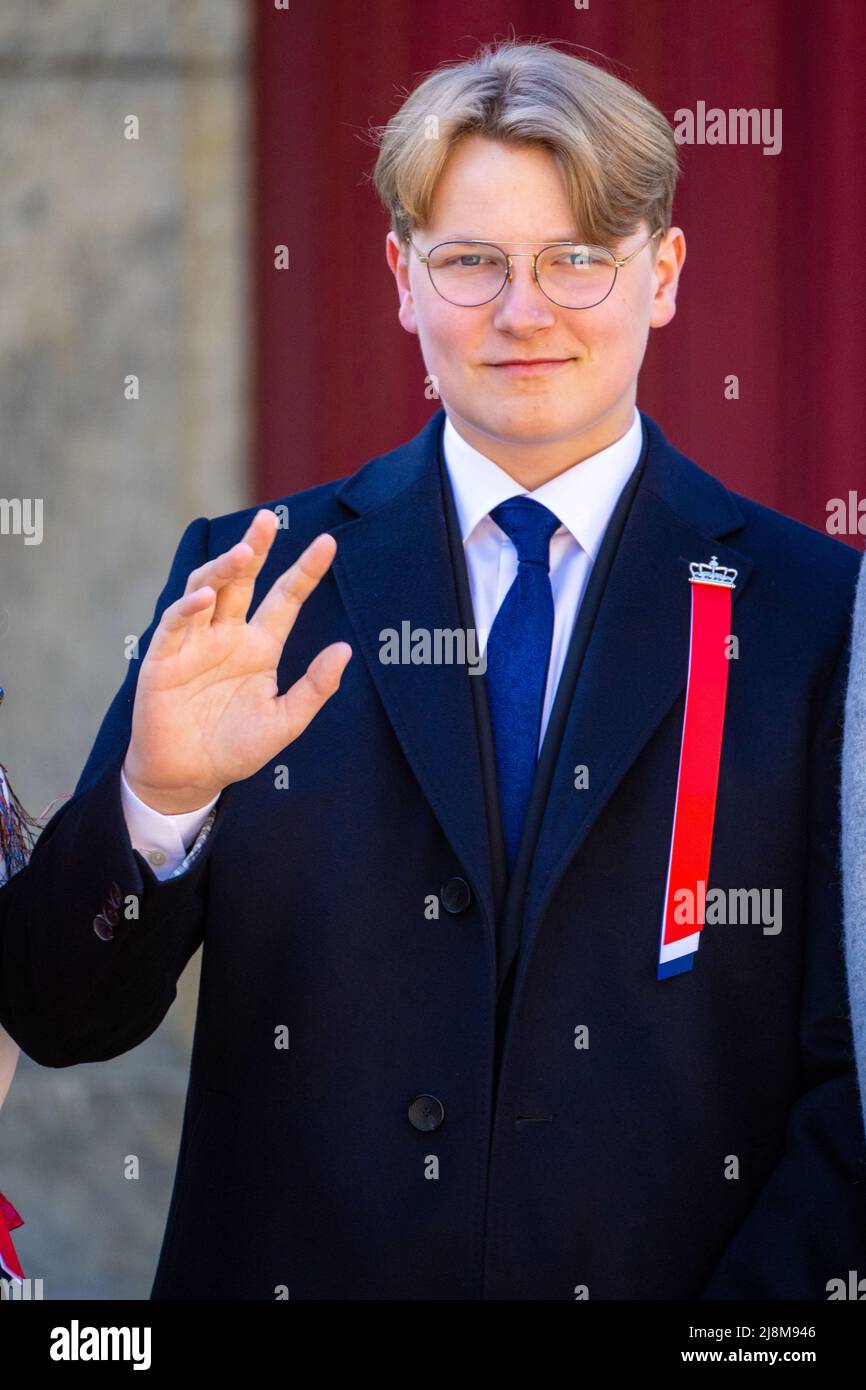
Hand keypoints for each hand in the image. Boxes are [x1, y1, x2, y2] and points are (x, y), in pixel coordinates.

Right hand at [122, 510, 350, 812]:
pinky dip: (187, 609)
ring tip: (241, 553)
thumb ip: (314, 688)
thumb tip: (345, 650)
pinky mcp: (163, 659)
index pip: (285, 599)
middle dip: (254, 549)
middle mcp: (227, 636)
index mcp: (260, 646)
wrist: (189, 778)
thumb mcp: (284, 722)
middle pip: (242, 581)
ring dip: (221, 570)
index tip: (328, 543)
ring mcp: (194, 643)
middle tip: (267, 520)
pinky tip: (204, 598)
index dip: (304, 571)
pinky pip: (175, 625)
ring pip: (206, 591)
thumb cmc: (236, 749)